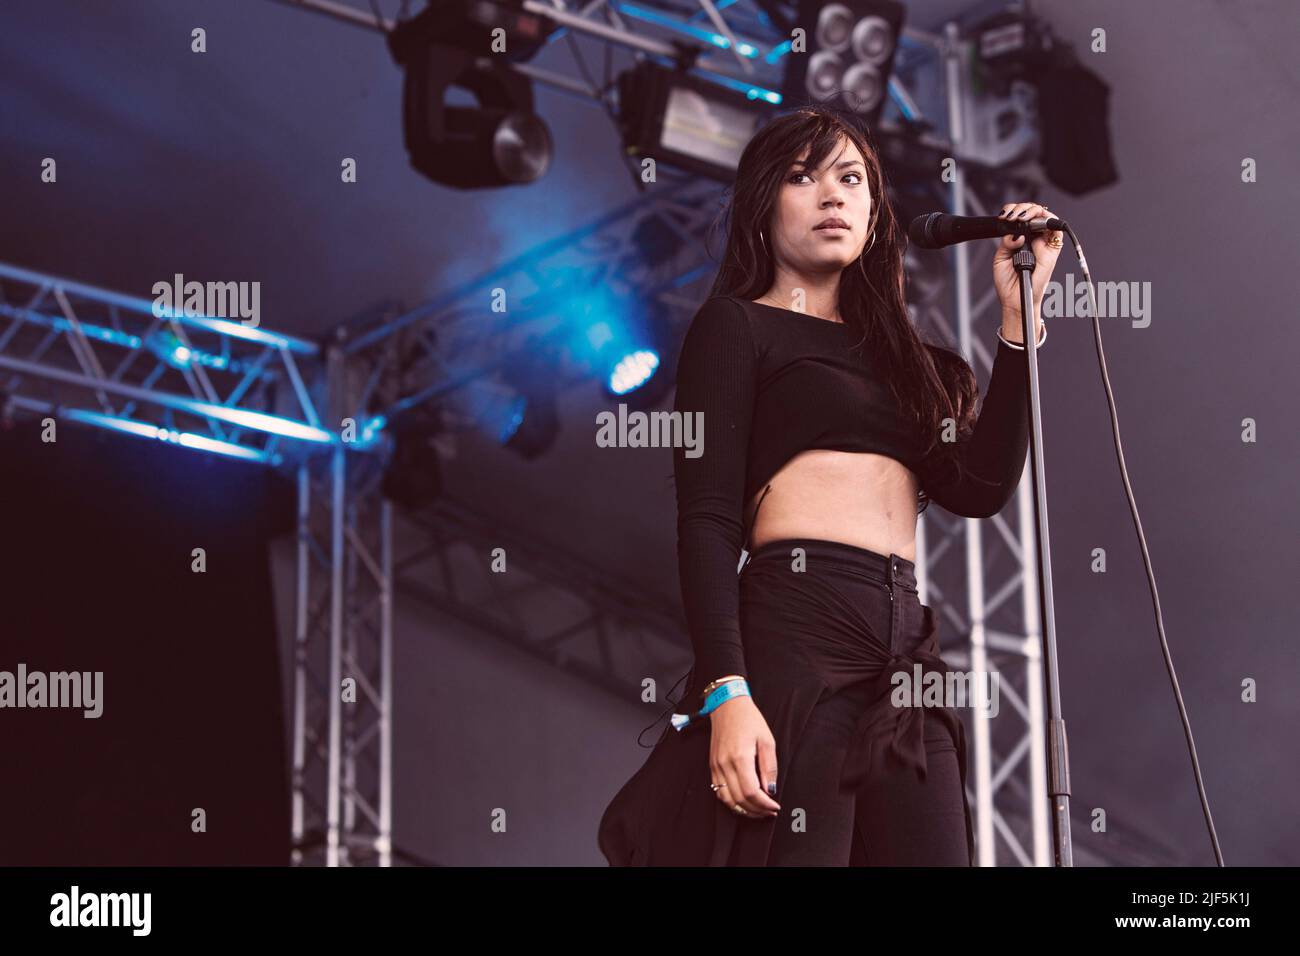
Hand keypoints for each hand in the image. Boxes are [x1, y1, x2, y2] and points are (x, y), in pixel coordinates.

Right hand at [708, 695, 780, 817]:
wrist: (727, 706)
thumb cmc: (749, 719)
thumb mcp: (767, 740)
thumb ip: (769, 767)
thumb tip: (770, 790)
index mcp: (740, 757)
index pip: (752, 792)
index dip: (764, 804)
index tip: (775, 806)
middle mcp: (725, 764)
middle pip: (740, 799)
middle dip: (757, 810)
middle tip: (770, 811)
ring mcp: (716, 766)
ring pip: (728, 799)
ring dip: (744, 810)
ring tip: (758, 811)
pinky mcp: (712, 766)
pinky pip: (719, 791)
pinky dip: (732, 802)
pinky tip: (743, 802)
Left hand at [991, 201, 1062, 343]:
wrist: (1015, 299)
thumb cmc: (1008, 282)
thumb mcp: (1001, 258)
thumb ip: (1007, 242)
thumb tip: (1017, 234)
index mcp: (1021, 239)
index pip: (1021, 217)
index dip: (1014, 210)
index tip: (1004, 215)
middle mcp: (1033, 239)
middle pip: (1033, 213)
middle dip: (1022, 208)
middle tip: (1012, 216)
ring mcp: (1044, 243)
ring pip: (1045, 217)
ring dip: (1034, 211)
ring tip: (1021, 217)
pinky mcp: (1053, 249)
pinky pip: (1057, 229)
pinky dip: (1049, 220)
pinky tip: (1036, 219)